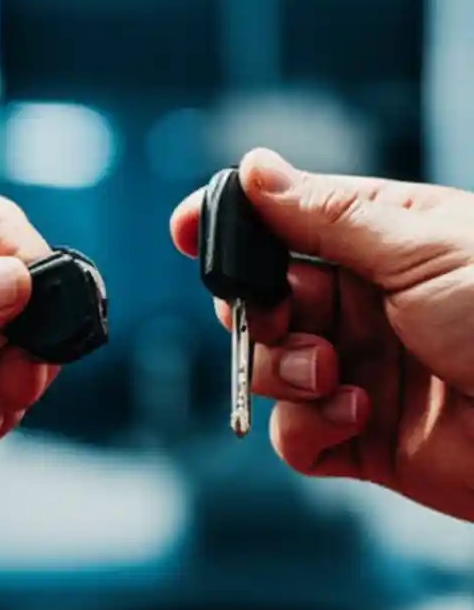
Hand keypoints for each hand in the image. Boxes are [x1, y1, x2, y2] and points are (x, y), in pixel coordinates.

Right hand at [171, 147, 473, 521]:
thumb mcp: (421, 248)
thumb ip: (326, 215)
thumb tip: (254, 169)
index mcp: (381, 243)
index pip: (284, 223)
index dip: (231, 227)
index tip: (188, 231)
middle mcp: (364, 305)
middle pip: (260, 299)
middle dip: (255, 310)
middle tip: (283, 315)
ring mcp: (360, 371)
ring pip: (267, 368)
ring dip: (283, 371)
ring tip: (332, 374)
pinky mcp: (362, 439)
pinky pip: (294, 436)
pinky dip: (307, 429)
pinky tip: (356, 415)